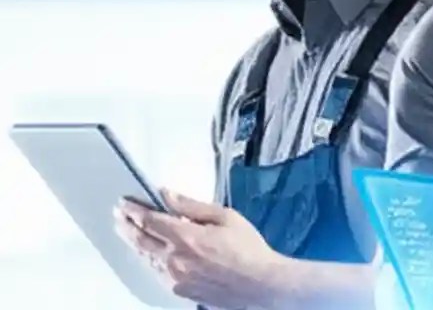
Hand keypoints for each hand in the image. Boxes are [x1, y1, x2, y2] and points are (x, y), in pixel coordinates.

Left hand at [114, 188, 288, 308]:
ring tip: (127, 233)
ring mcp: (174, 277)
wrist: (260, 284)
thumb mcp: (226, 217)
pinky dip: (148, 259)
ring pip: (146, 258)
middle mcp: (174, 259)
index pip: (149, 220)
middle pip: (140, 240)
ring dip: (134, 243)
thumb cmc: (248, 248)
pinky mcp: (178, 291)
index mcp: (185, 237)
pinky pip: (156, 272)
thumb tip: (166, 195)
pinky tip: (149, 254)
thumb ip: (192, 206)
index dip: (133, 210)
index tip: (123, 203)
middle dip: (126, 226)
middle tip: (118, 216)